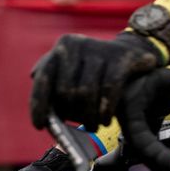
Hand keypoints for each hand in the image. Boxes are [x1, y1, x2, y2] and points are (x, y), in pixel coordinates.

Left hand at [29, 33, 163, 129]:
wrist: (131, 50)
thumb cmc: (93, 69)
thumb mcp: (71, 70)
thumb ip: (55, 87)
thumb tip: (44, 112)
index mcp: (62, 47)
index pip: (44, 78)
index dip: (39, 104)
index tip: (39, 125)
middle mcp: (77, 44)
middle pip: (66, 90)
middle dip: (71, 114)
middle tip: (79, 126)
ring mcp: (98, 48)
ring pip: (86, 92)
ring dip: (89, 116)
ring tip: (92, 126)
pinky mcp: (120, 57)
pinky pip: (108, 90)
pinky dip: (105, 109)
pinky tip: (105, 119)